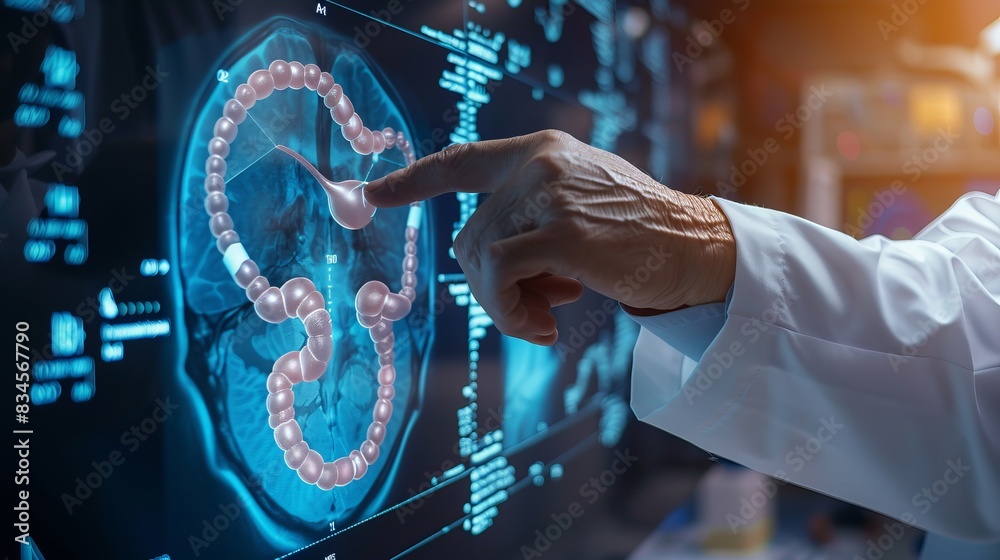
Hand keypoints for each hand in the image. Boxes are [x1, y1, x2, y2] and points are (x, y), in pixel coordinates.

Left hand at [364, 130, 735, 344]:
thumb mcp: (581, 204)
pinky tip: (545, 327)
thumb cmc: (638, 236)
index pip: (463, 161)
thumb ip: (531, 213)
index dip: (414, 179)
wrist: (696, 248)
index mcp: (542, 151)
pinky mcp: (561, 233)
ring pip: (479, 260)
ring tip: (545, 317)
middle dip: (491, 285)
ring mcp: (550, 195)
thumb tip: (482, 259)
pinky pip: (498, 278)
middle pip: (468, 235)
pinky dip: (510, 311)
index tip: (372, 194)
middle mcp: (540, 163)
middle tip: (537, 308)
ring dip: (505, 304)